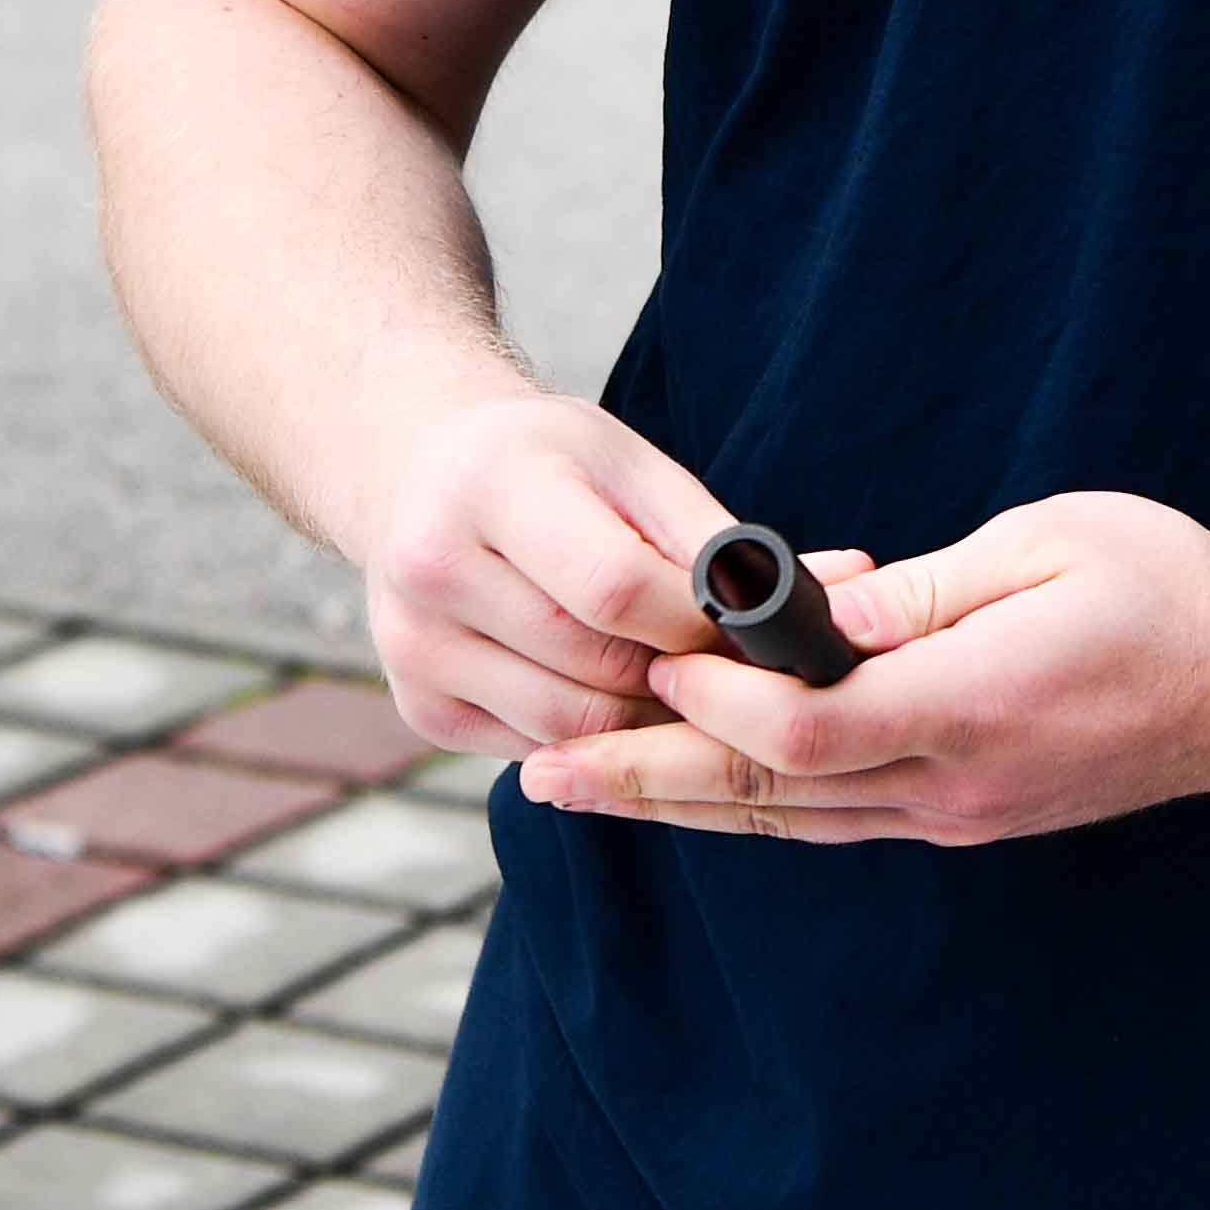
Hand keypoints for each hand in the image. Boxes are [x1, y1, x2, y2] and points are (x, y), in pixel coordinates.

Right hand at [349, 390, 746, 759]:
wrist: (421, 471)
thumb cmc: (546, 461)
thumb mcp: (629, 461)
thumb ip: (707, 537)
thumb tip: (794, 611)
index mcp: (491, 485)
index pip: (613, 586)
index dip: (694, 620)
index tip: (747, 628)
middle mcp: (433, 568)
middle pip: (593, 665)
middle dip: (679, 677)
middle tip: (733, 673)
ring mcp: (414, 646)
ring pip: (567, 724)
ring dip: (643, 721)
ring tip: (686, 688)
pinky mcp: (419, 707)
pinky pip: (533, 747)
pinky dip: (591, 737)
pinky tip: (618, 698)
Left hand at [524, 489, 1209, 846]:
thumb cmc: (1169, 589)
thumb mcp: (1050, 544)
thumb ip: (927, 588)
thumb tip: (823, 606)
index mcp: (973, 706)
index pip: (806, 731)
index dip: (715, 706)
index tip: (652, 659)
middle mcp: (956, 783)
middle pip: (774, 797)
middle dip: (650, 779)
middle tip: (544, 774)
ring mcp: (963, 812)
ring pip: (796, 822)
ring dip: (686, 804)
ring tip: (588, 787)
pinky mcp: (972, 813)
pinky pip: (841, 818)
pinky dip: (760, 802)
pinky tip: (705, 787)